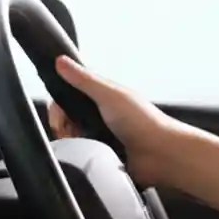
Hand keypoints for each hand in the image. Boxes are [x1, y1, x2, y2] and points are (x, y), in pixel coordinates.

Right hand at [54, 56, 218, 213]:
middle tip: (69, 134)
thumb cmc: (143, 121)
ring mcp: (102, 135)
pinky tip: (86, 157)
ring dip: (71, 143)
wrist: (161, 155)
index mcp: (103, 95)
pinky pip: (82, 155)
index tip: (58, 118)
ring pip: (72, 138)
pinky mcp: (104, 155)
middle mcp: (101, 114)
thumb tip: (61, 61)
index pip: (69, 96)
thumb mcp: (109, 95)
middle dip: (63, 128)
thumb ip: (84, 79)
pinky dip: (80, 156)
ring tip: (80, 146)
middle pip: (68, 119)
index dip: (59, 107)